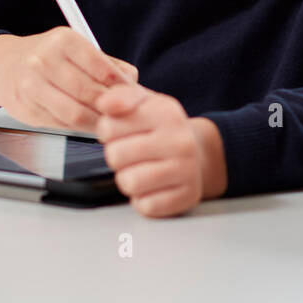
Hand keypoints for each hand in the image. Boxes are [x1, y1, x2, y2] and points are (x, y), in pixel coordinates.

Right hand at [0, 29, 137, 133]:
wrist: (5, 65)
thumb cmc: (49, 57)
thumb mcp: (77, 49)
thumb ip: (107, 65)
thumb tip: (133, 85)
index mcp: (64, 40)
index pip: (102, 68)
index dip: (121, 87)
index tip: (133, 96)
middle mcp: (44, 60)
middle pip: (89, 93)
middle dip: (111, 108)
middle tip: (124, 115)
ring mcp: (31, 84)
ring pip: (74, 113)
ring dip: (96, 122)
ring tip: (108, 122)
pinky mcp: (25, 107)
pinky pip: (60, 124)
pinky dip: (78, 128)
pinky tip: (87, 124)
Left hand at [94, 82, 227, 216]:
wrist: (197, 153)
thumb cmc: (161, 129)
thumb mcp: (143, 103)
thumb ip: (119, 97)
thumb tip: (104, 104)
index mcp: (166, 112)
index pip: (107, 127)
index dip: (108, 133)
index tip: (123, 132)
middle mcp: (180, 140)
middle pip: (115, 156)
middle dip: (117, 157)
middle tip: (132, 154)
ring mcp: (187, 170)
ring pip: (129, 183)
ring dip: (128, 179)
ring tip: (141, 170)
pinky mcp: (187, 196)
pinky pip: (145, 206)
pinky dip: (143, 199)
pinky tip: (154, 187)